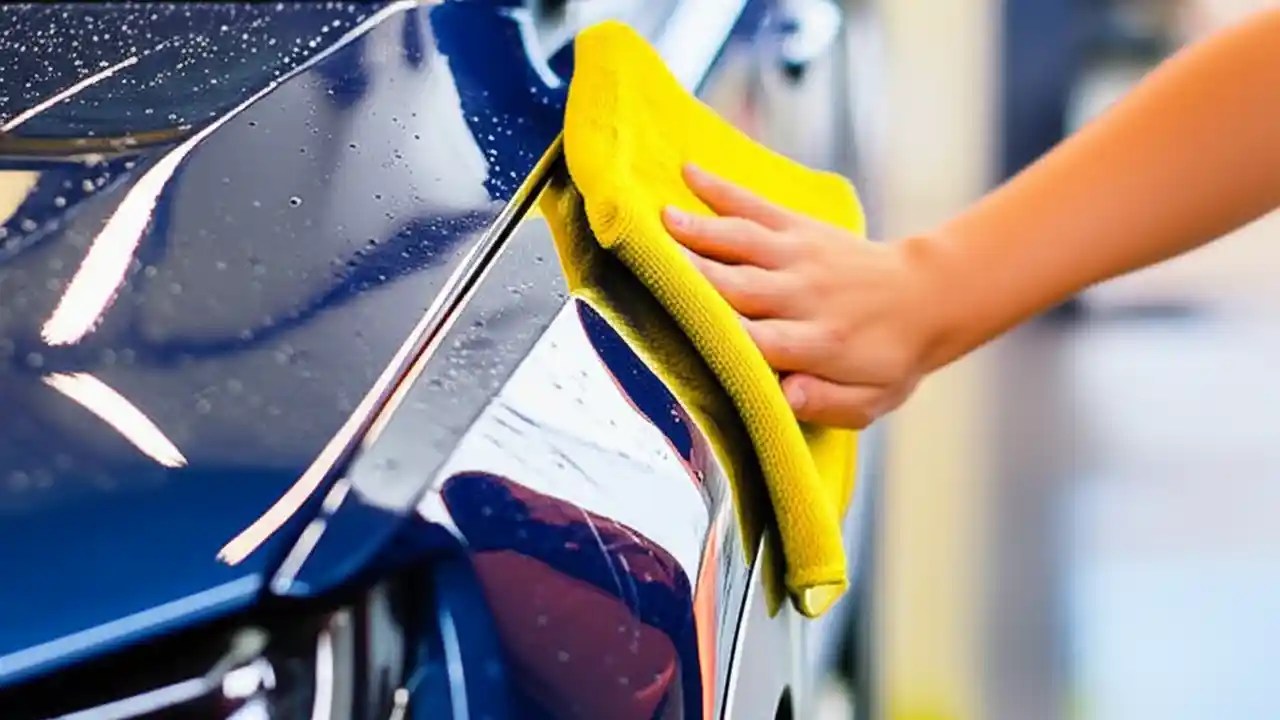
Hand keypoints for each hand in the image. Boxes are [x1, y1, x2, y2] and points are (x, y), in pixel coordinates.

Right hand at [661, 165, 946, 428]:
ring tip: (661, 219)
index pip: (760, 341)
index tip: (682, 329)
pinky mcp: (800, 228)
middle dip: (696, 277)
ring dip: (701, 230)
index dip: (722, 336)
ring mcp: (801, 257)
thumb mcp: (870, 400)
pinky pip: (757, 206)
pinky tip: (689, 173)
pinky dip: (723, 189)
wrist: (927, 296)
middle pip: (741, 287)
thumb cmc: (889, 357)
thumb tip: (785, 398)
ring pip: (743, 242)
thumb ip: (827, 403)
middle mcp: (804, 296)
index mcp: (818, 343)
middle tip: (649, 265)